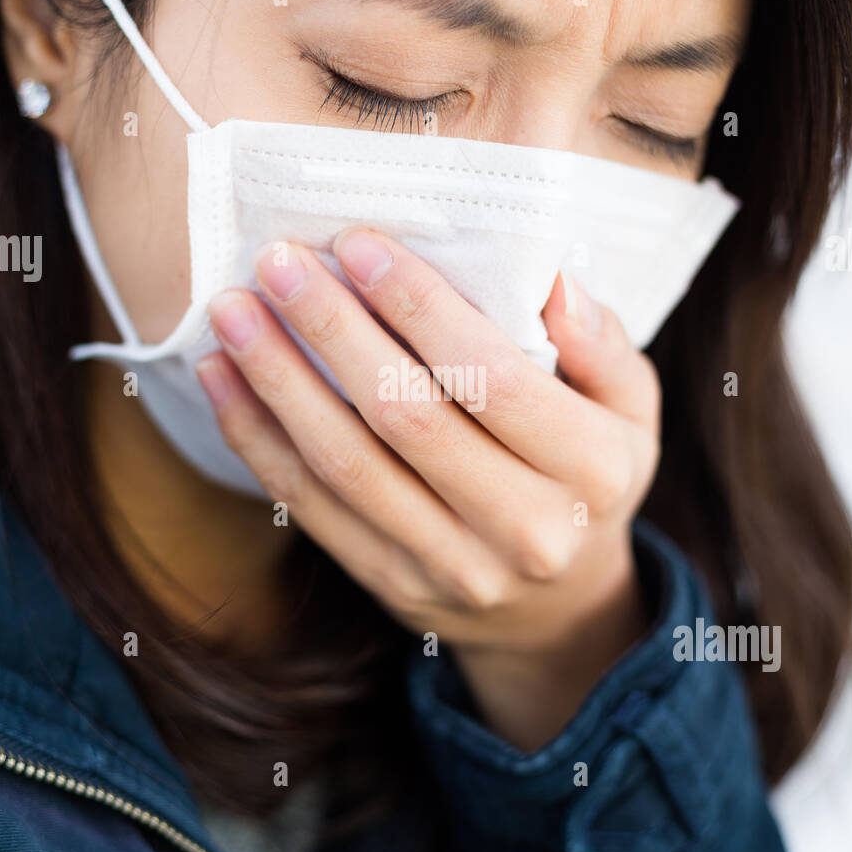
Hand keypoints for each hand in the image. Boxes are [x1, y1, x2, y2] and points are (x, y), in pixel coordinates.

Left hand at [196, 229, 660, 749]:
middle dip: (333, 330)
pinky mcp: (392, 585)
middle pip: (407, 417)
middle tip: (278, 263)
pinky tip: (223, 378)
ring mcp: (453, 566)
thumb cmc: (586, 473)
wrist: (558, 606)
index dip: (419, 307)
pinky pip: (312, 507)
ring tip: (232, 312)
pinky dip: (257, 440)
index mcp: (592, 468)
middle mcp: (526, 526)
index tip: (358, 244)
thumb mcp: (629, 406)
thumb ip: (598, 340)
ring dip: (278, 381)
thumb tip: (549, 278)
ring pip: (347, 465)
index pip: (493, 376)